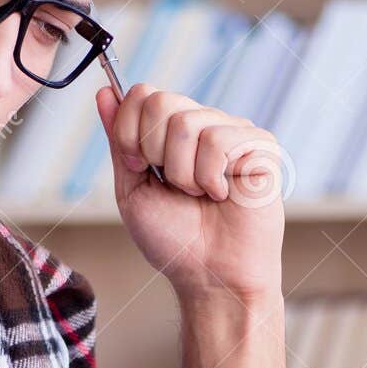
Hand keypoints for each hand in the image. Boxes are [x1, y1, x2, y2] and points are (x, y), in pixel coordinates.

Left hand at [95, 83, 286, 302]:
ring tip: (200, 194)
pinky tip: (222, 194)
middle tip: (173, 185)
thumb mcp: (132, 188)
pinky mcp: (260, 146)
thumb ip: (119, 141)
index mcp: (172, 131)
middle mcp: (204, 124)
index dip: (128, 131)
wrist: (210, 275)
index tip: (139, 166)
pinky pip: (219, 141)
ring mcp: (233, 132)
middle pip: (161, 101)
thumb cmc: (176, 240)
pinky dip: (210, 178)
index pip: (143, 94)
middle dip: (153, 153)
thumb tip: (106, 92)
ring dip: (183, 174)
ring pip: (187, 124)